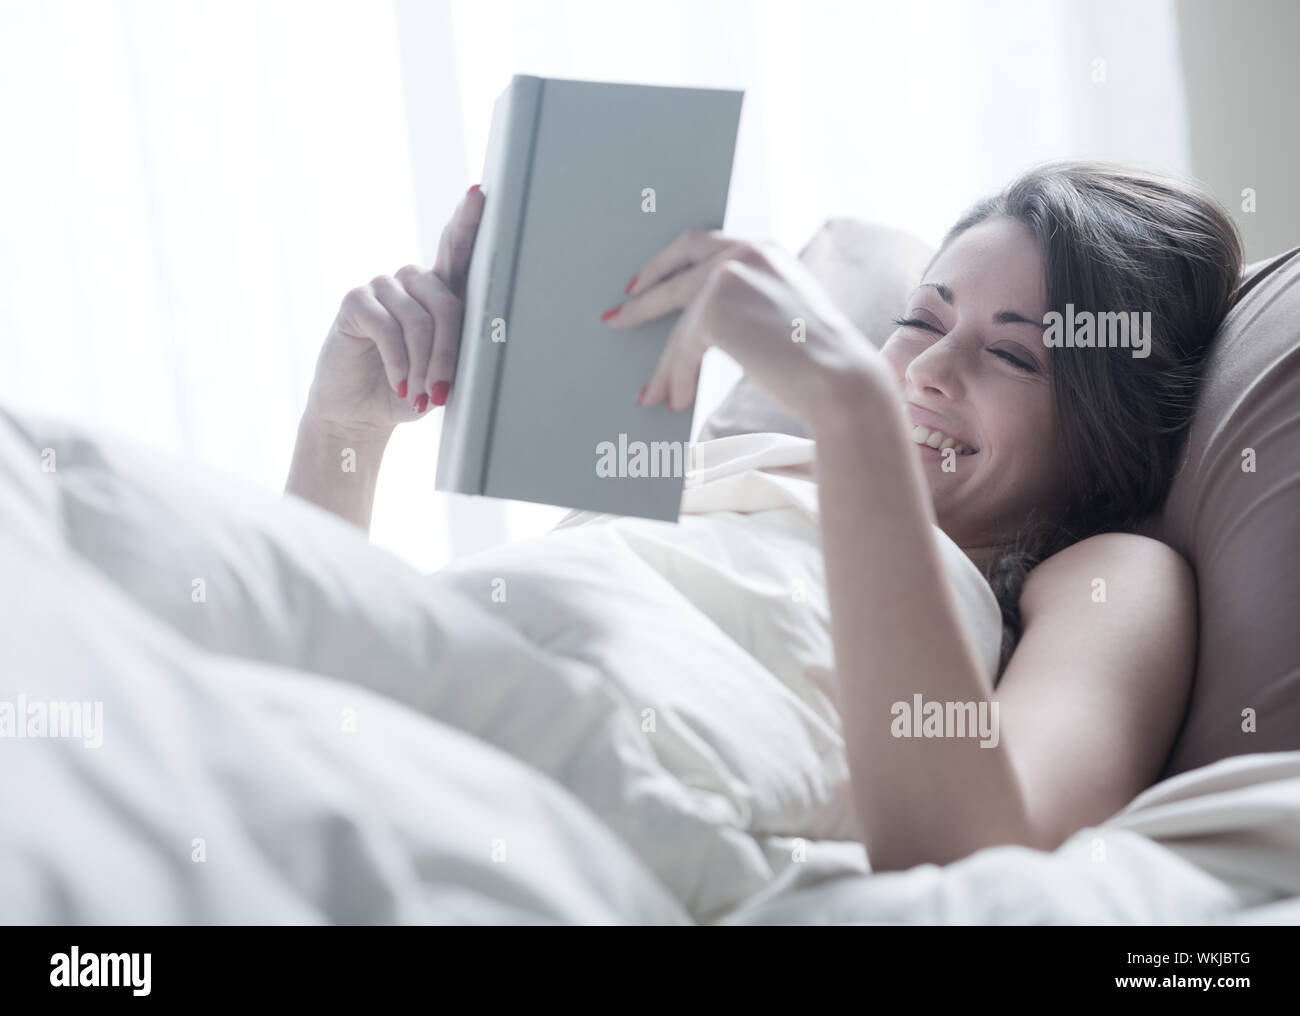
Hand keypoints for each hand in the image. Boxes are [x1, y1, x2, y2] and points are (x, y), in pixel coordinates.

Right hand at [304, 185, 484, 436]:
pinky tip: (398, 383)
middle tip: (442, 392)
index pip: (458, 251)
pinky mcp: (355, 300)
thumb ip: (459, 350)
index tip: (478, 194)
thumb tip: (484, 341)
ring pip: (419, 321)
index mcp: (440, 292)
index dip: (468, 221)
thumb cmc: (409, 391)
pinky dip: (399, 363)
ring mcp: (382, 287)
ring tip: (420, 394)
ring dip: (424, 366)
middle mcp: (412, 281)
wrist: (358, 411)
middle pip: (446, 303)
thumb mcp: (442, 374)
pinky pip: (388, 329)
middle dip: (449, 354)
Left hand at [601, 230, 884, 422]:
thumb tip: (703, 324)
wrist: (840, 379)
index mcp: (766, 248)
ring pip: (681, 321)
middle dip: (644, 299)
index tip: (642, 284)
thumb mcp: (783, 315)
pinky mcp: (716, 307)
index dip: (666, 264)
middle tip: (618, 318)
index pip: (701, 244)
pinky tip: (675, 399)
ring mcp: (730, 275)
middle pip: (678, 271)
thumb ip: (749, 304)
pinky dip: (678, 376)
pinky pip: (686, 347)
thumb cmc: (820, 361)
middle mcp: (746, 251)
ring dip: (664, 363)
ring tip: (650, 394)